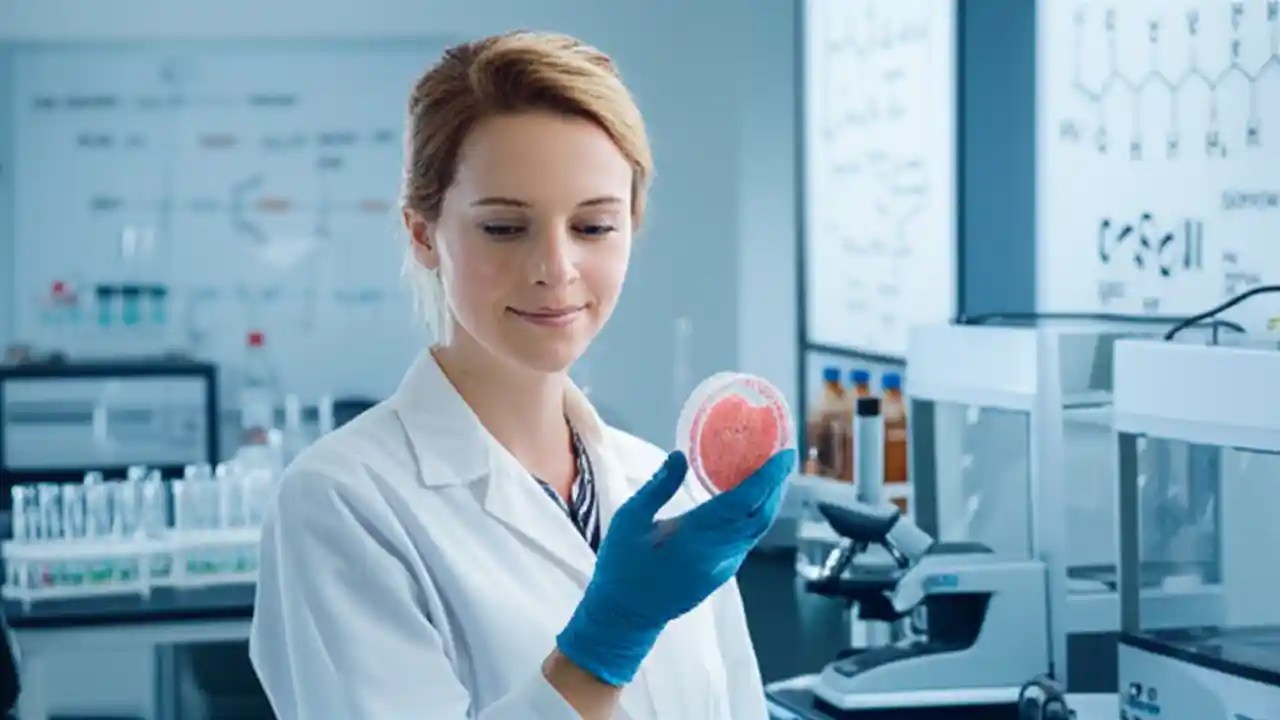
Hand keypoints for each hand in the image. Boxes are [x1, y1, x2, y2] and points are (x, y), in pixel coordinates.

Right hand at [555, 448, 795, 686]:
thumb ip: (657, 487)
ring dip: (769, 500)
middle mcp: (717, 552)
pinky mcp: (722, 573)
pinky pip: (747, 539)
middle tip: (784, 456)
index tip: (784, 454)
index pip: (741, 502)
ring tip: (773, 472)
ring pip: (757, 529)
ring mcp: (723, 566)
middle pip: (759, 515)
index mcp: (693, 536)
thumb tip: (680, 456)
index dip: (767, 477)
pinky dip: (756, 515)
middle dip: (777, 484)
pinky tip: (750, 499)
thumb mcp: (628, 519)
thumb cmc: (622, 565)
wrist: (626, 616)